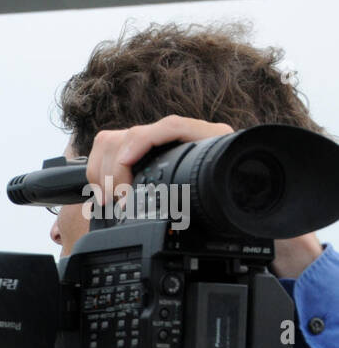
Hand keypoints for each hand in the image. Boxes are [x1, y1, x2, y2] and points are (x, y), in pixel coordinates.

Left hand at [86, 114, 322, 276]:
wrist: (256, 221)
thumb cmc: (211, 219)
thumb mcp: (162, 213)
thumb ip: (134, 206)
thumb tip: (91, 216)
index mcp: (155, 157)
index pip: (111, 147)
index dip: (97, 170)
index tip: (97, 198)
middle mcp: (170, 143)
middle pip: (116, 139)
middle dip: (104, 172)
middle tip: (112, 202)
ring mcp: (191, 137)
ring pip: (134, 133)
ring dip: (119, 165)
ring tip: (124, 195)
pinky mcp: (211, 136)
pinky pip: (171, 127)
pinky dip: (144, 142)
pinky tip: (130, 161)